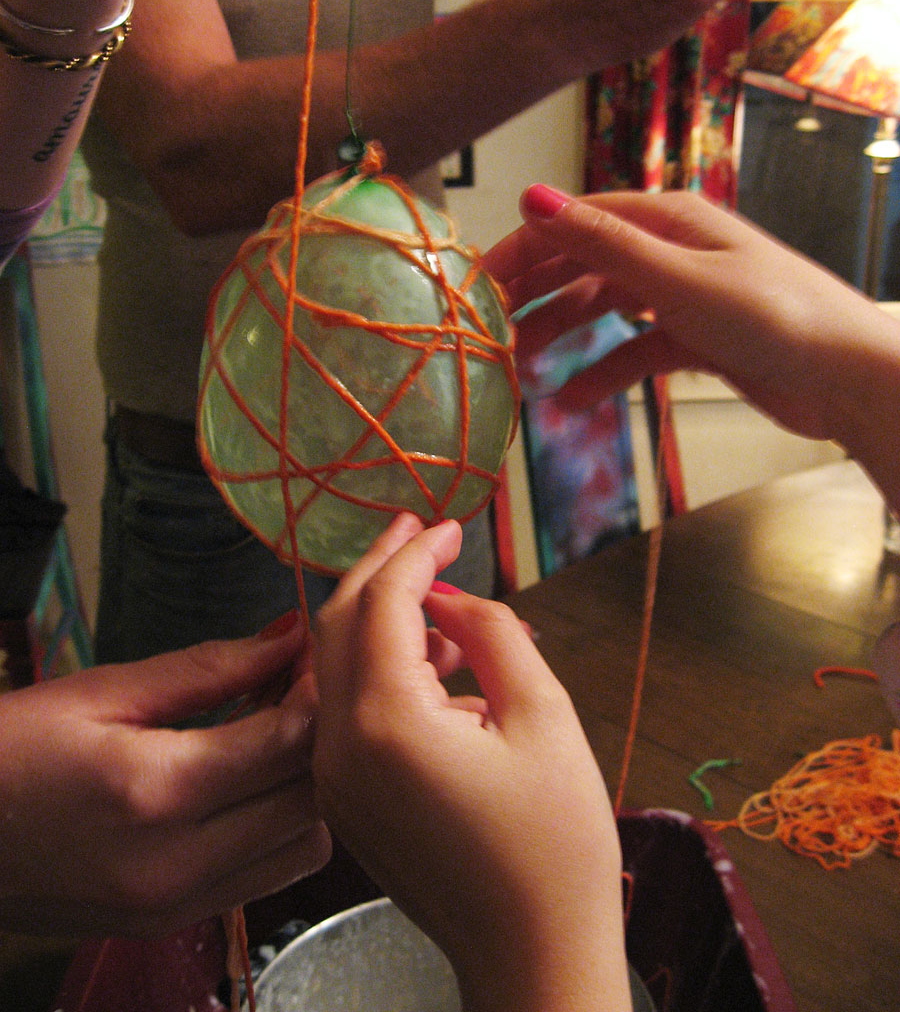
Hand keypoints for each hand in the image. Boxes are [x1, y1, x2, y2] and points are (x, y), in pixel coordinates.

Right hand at [0, 613, 329, 936]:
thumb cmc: (10, 751)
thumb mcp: (105, 691)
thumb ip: (209, 668)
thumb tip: (288, 635)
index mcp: (156, 792)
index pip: (288, 742)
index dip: (318, 690)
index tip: (317, 655)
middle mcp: (178, 864)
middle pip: (309, 797)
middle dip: (321, 734)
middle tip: (303, 686)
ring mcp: (178, 904)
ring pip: (304, 846)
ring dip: (308, 786)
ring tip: (276, 734)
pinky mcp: (174, 922)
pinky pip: (268, 877)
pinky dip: (281, 827)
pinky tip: (251, 782)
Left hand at [313, 513, 628, 1011]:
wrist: (532, 957)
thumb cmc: (555, 845)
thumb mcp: (543, 717)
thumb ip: (492, 634)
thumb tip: (450, 599)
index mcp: (386, 723)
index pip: (383, 603)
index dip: (416, 553)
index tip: (451, 526)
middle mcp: (339, 747)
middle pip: (340, 624)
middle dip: (380, 569)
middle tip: (422, 532)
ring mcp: (332, 778)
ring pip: (336, 663)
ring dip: (379, 617)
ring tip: (438, 592)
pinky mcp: (344, 799)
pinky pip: (345, 708)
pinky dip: (379, 667)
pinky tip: (432, 656)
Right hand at [484, 185, 899, 504]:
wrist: (848, 378)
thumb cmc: (774, 318)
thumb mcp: (676, 279)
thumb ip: (601, 244)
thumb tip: (532, 196)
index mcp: (668, 219)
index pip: (575, 221)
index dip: (523, 248)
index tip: (478, 285)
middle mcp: (673, 249)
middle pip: (585, 263)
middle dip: (536, 293)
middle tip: (489, 329)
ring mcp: (686, 294)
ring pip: (606, 308)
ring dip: (565, 335)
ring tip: (523, 369)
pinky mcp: (698, 338)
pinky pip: (636, 349)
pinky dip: (605, 371)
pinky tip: (575, 400)